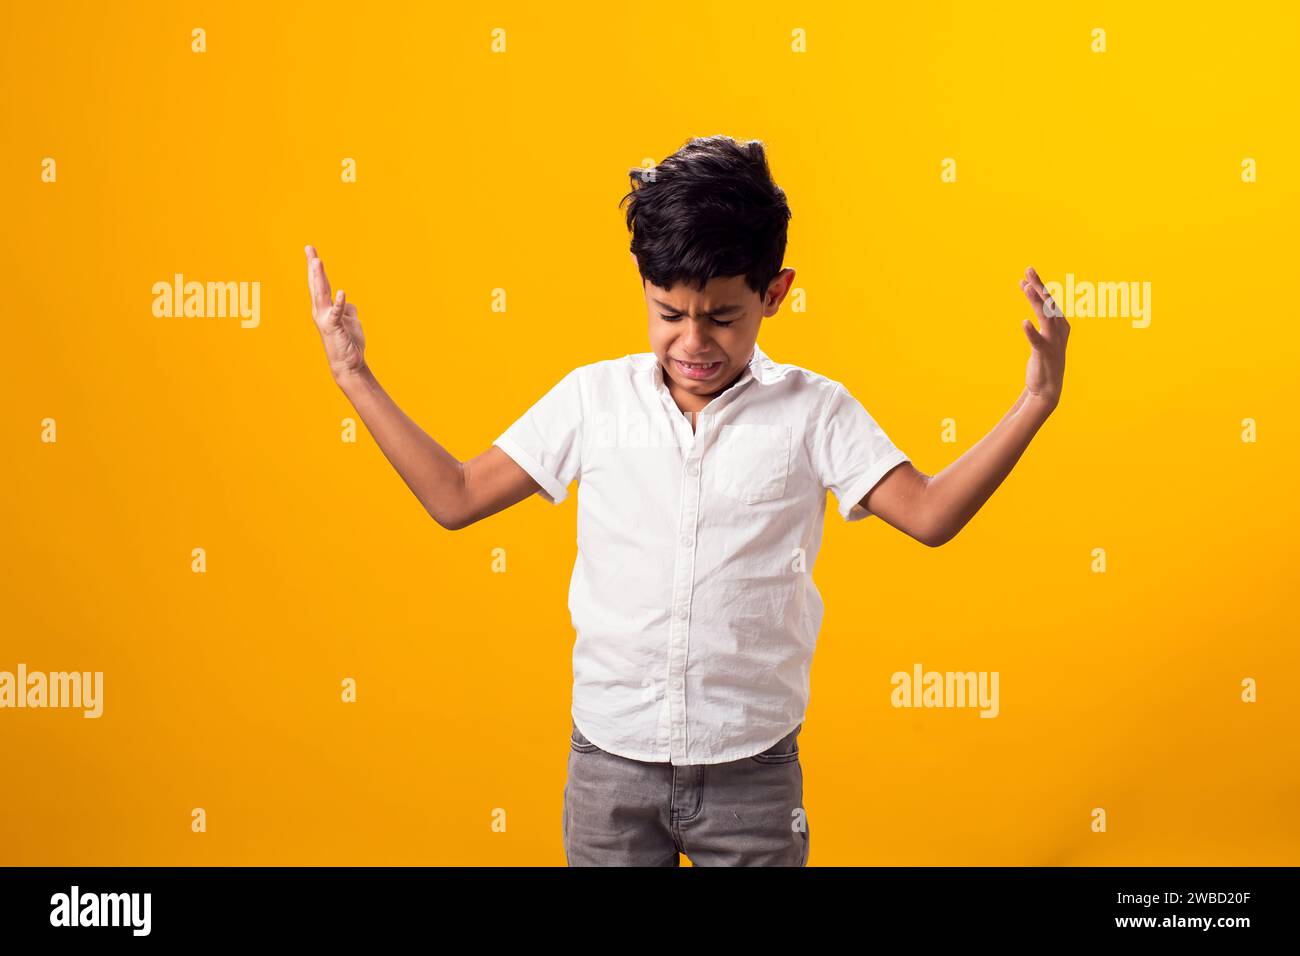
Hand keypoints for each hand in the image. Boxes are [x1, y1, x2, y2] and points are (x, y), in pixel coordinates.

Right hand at [305, 244, 366, 382]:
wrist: (349, 363)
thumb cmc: (348, 343)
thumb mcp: (350, 321)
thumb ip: (347, 309)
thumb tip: (346, 301)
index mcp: (324, 308)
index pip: (320, 284)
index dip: (315, 268)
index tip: (311, 251)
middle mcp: (321, 311)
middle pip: (317, 284)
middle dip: (313, 266)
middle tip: (309, 249)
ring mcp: (326, 319)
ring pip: (321, 294)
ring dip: (319, 277)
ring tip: (317, 261)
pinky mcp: (335, 327)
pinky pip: (337, 313)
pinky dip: (339, 303)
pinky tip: (341, 292)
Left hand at [1019, 266, 1068, 409]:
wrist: (1047, 388)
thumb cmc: (1044, 358)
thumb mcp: (1045, 333)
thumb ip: (1041, 314)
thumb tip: (1030, 289)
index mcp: (1061, 324)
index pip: (1050, 301)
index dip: (1039, 286)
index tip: (1027, 273)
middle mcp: (1060, 330)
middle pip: (1049, 303)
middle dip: (1039, 286)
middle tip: (1028, 269)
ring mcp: (1053, 342)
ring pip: (1045, 317)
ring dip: (1036, 302)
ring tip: (1026, 287)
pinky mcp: (1044, 354)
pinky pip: (1037, 341)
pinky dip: (1032, 332)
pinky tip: (1024, 322)